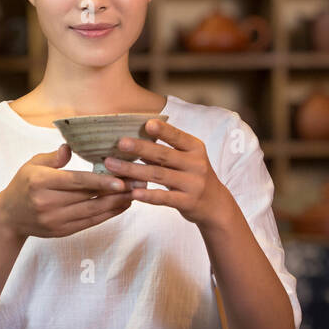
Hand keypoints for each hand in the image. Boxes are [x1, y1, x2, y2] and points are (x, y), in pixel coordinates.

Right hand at [0, 144, 133, 240]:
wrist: (9, 217)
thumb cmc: (23, 185)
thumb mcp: (32, 164)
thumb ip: (52, 157)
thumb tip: (69, 146)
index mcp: (40, 182)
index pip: (75, 181)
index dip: (99, 181)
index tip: (119, 179)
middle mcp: (47, 202)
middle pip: (88, 197)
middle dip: (116, 191)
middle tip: (138, 182)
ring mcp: (55, 220)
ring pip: (92, 211)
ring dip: (116, 203)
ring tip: (135, 194)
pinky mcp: (62, 231)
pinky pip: (90, 222)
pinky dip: (108, 214)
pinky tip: (122, 205)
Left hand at [103, 118, 229, 227]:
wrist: (215, 205)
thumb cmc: (193, 177)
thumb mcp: (185, 160)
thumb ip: (164, 151)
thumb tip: (134, 138)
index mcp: (195, 148)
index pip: (178, 136)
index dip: (163, 130)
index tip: (146, 123)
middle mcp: (196, 164)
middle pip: (164, 155)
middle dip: (140, 148)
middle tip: (120, 143)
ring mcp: (193, 184)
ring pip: (159, 175)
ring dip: (134, 170)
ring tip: (113, 166)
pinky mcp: (188, 202)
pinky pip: (165, 198)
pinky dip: (149, 195)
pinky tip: (133, 193)